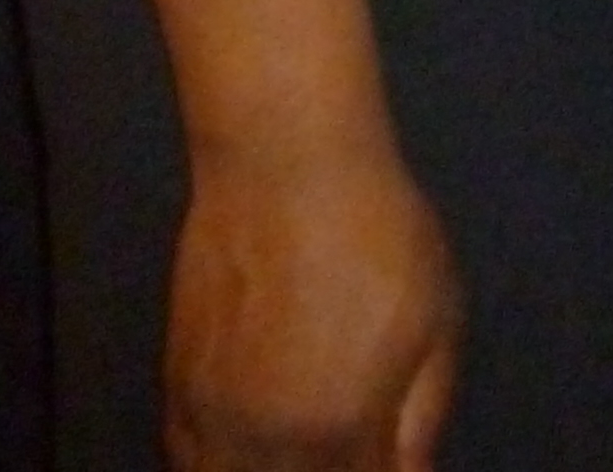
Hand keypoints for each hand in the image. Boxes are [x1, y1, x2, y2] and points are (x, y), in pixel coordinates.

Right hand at [163, 145, 461, 470]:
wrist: (284, 170)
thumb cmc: (379, 235)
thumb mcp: (435, 321)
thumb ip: (425, 412)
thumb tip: (412, 471)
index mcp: (341, 428)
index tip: (394, 458)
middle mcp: (267, 441)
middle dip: (333, 471)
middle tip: (356, 445)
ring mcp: (212, 419)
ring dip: (276, 470)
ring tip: (307, 445)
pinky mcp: (176, 389)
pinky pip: (191, 460)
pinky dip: (220, 464)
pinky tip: (251, 449)